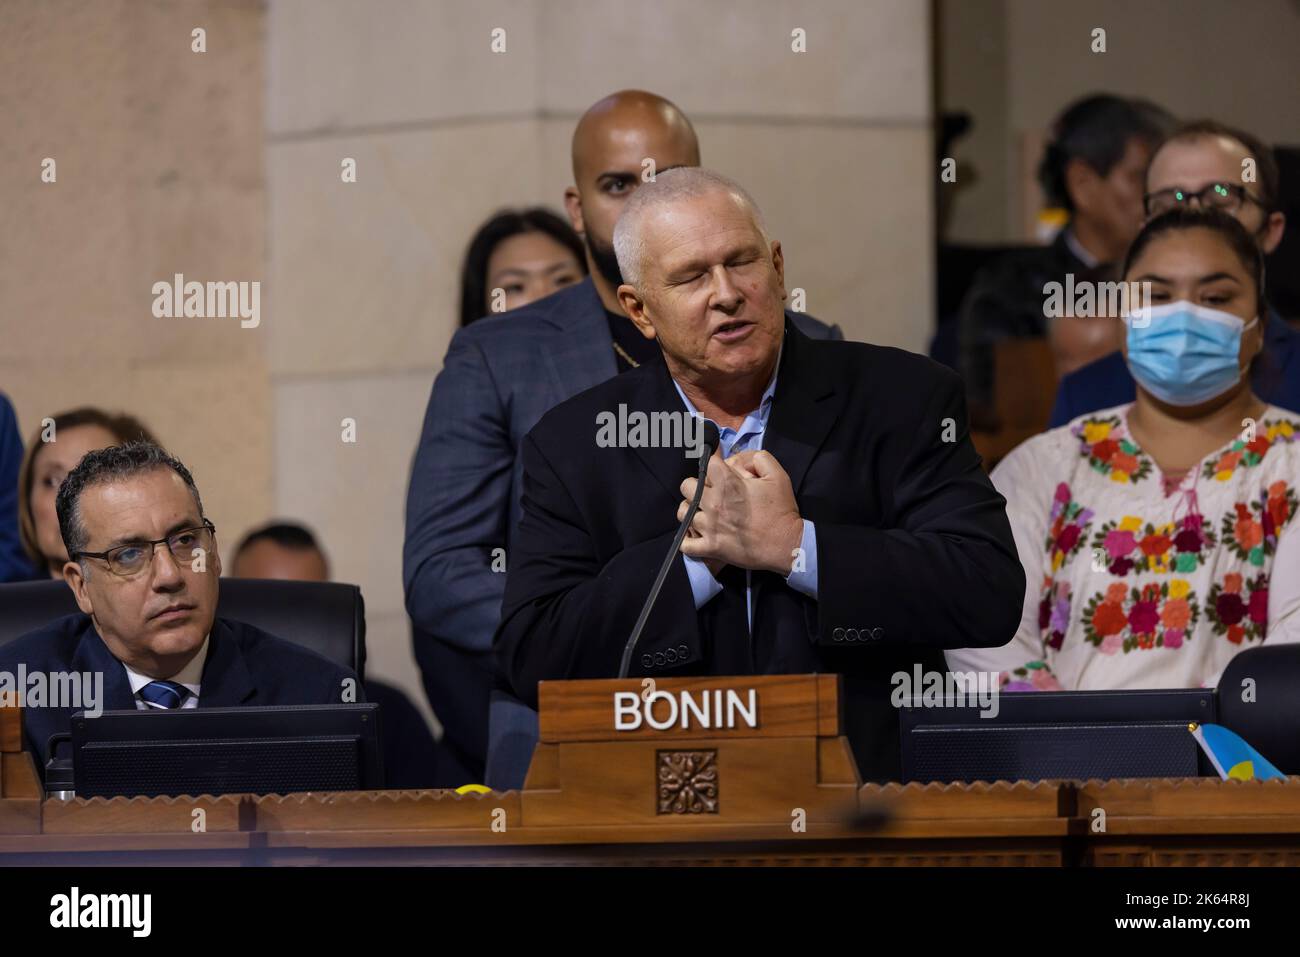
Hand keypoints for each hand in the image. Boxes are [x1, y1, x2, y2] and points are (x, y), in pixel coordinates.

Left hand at [677, 448, 802, 574]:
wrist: (786, 545)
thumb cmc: (782, 510)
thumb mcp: (778, 475)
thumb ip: (757, 458)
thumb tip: (735, 459)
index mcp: (728, 484)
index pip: (707, 463)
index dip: (714, 465)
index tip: (720, 472)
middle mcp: (713, 503)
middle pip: (686, 485)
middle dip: (697, 485)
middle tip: (709, 492)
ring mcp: (709, 527)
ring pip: (682, 512)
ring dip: (690, 509)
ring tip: (702, 512)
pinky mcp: (710, 548)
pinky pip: (685, 543)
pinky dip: (687, 539)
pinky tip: (696, 534)